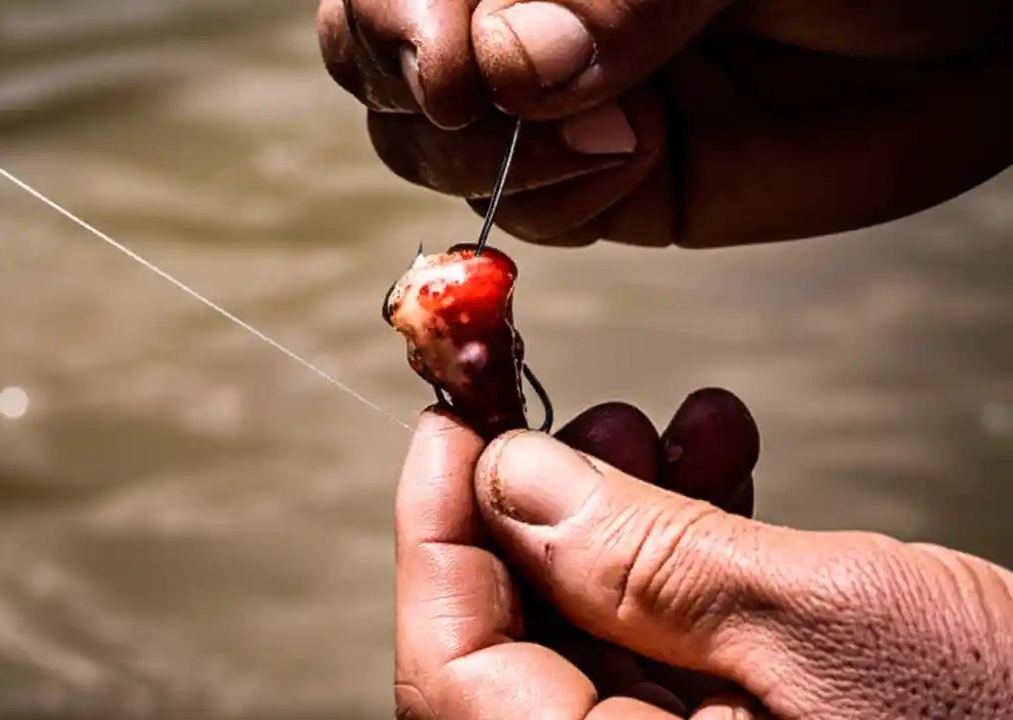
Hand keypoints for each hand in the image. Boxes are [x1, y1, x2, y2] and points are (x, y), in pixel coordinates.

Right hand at [319, 0, 1012, 247]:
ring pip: (435, 151)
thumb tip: (513, 65)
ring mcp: (557, 106)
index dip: (390, 25)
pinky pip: (533, 215)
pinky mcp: (610, 185)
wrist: (983, 30)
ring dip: (492, 160)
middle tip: (488, 105)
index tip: (446, 68)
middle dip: (420, 98)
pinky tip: (635, 161)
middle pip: (378, 67)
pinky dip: (560, 204)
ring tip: (614, 128)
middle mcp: (524, 17)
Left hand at [396, 395, 1012, 718]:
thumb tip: (511, 475)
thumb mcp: (810, 623)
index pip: (452, 671)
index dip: (435, 533)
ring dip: (625, 509)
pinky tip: (724, 454)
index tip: (449, 423)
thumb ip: (639, 557)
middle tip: (566, 413)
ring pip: (602, 624)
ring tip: (659, 424)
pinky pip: (682, 637)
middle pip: (520, 639)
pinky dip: (696, 543)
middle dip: (544, 506)